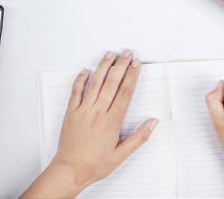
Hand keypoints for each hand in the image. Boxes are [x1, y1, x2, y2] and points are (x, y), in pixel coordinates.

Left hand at [22, 50, 157, 197]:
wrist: (71, 169)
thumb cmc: (95, 164)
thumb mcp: (122, 154)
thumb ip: (139, 137)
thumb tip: (152, 122)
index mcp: (112, 121)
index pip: (125, 92)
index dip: (132, 75)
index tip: (136, 64)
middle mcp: (98, 112)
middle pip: (112, 83)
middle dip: (121, 65)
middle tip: (127, 53)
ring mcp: (83, 110)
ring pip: (95, 83)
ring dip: (103, 66)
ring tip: (110, 54)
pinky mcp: (71, 112)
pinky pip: (75, 91)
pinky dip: (81, 79)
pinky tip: (86, 70)